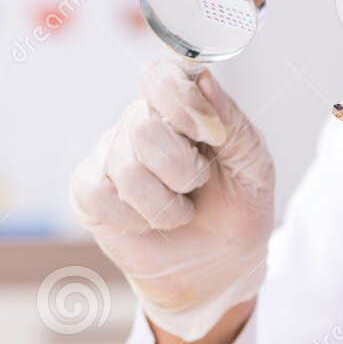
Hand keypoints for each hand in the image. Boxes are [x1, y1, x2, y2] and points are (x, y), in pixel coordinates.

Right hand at [70, 60, 274, 341]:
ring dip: (164, 205)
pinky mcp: (88, 190)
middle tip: (197, 186)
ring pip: (126, 169)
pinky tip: (147, 222)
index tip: (211, 139)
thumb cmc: (237, 207)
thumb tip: (204, 78)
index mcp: (181, 103)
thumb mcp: (254, 163)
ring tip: (179, 211)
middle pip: (143, 129)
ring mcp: (110, 154)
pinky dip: (134, 219)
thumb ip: (232, 119)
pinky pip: (99, 196)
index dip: (182, 104)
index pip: (161, 76)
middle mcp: (140, 120)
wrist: (218, 267)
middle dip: (182, 171)